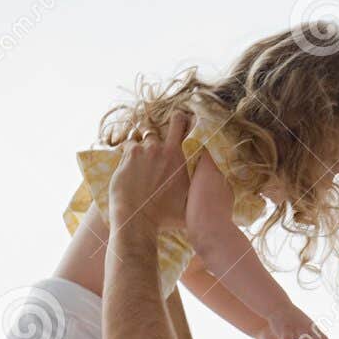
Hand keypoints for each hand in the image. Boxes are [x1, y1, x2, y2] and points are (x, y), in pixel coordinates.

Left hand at [108, 114, 190, 231]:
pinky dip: (129, 151)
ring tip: (143, 156)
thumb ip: (196, 191)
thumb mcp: (188, 205)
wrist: (138, 219)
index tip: (181, 121)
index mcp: (178, 156)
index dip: (182, 119)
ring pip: (145, 134)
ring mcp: (144, 149)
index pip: (182, 123)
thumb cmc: (164, 217)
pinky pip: (129, 143)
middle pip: (167, 122)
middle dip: (166, 123)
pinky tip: (129, 162)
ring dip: (145, 142)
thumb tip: (209, 192)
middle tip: (163, 131)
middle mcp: (162, 148)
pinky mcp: (129, 154)